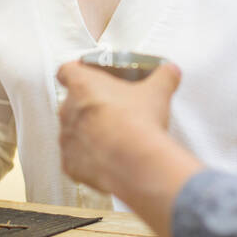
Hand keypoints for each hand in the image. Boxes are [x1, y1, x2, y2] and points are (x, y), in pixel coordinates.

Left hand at [56, 59, 183, 194]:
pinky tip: (110, 158)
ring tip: (114, 137)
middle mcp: (68, 110)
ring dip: (89, 132)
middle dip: (89, 105)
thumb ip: (163, 77)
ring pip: (73, 131)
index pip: (66, 71)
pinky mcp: (70, 165)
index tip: (87, 75)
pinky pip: (76, 160)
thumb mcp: (158, 92)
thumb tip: (171, 71)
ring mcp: (66, 139)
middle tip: (112, 109)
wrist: (134, 162)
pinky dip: (89, 159)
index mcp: (83, 86)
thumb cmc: (138, 122)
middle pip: (72, 102)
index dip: (76, 71)